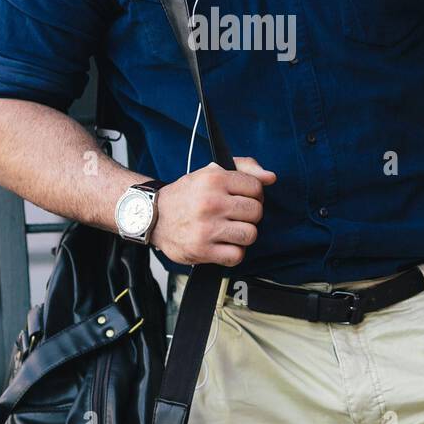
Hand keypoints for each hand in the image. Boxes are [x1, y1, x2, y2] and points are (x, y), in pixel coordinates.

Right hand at [150, 157, 276, 266]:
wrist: (152, 216)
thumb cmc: (186, 194)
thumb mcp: (211, 172)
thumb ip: (244, 168)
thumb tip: (271, 177)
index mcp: (214, 178)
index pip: (256, 187)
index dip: (254, 194)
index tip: (242, 198)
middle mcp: (210, 201)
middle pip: (256, 211)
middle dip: (249, 215)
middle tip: (235, 215)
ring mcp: (206, 227)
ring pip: (250, 234)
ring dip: (243, 234)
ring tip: (230, 230)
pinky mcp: (202, 250)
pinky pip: (237, 255)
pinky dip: (233, 253)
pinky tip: (223, 244)